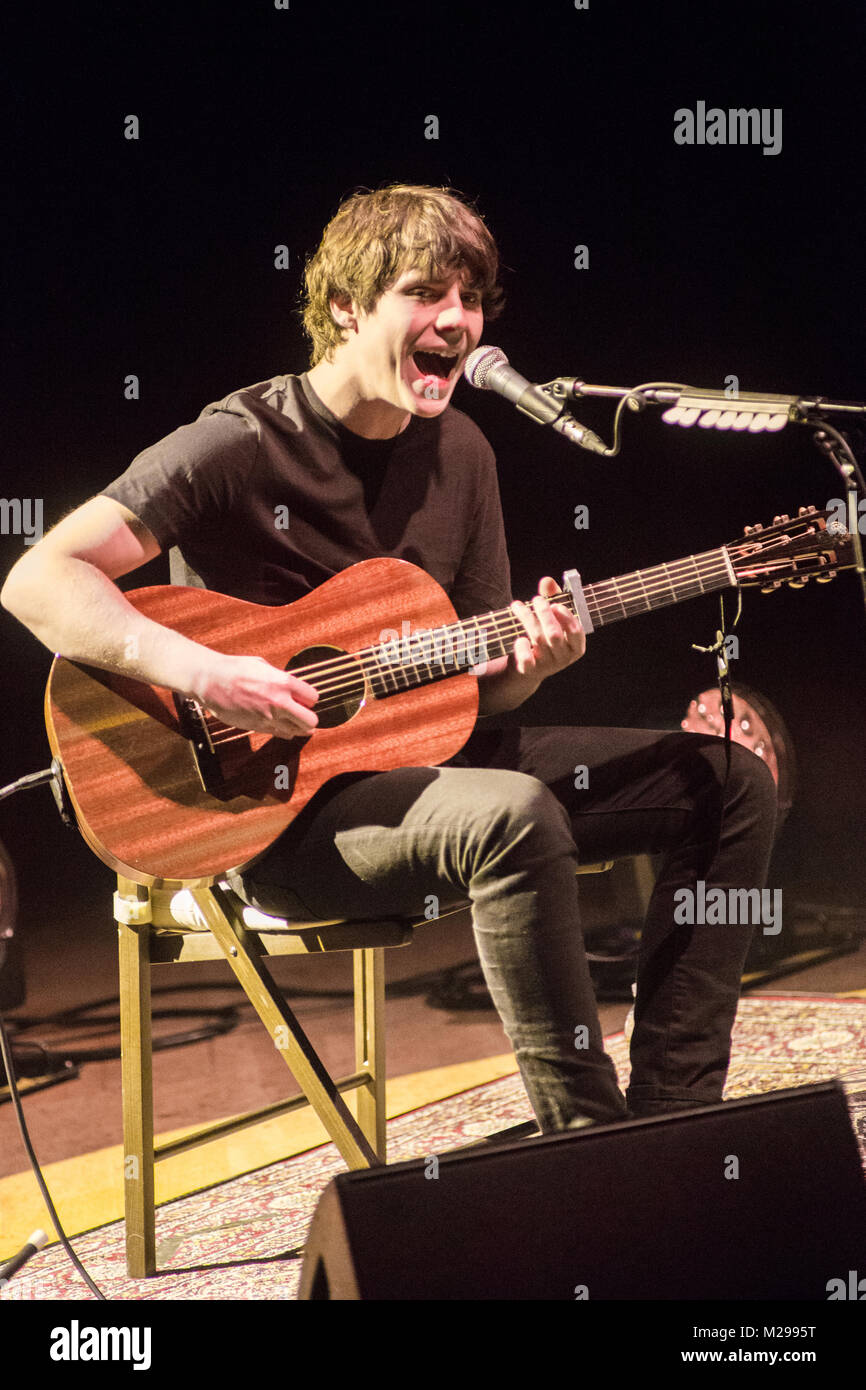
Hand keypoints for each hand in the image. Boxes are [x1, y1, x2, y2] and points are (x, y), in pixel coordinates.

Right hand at [191, 653, 318, 738]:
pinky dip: (284, 730)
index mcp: (283, 682)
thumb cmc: (234, 669)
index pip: (313, 697)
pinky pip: (281, 734)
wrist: (210, 681)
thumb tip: (291, 685)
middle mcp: (279, 702)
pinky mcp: (258, 727)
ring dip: (298, 726)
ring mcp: (269, 717)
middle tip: (304, 712)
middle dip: (310, 717)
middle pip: (311, 720)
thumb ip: (280, 678)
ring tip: (293, 720)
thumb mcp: (263, 665)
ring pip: (297, 731)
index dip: (309, 698)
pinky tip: (280, 723)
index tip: (304, 697)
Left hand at [508, 576, 585, 688]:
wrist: (526, 668)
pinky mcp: (529, 671)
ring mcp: (546, 665)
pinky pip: (526, 659)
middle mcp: (563, 658)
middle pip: (554, 634)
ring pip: (538, 638)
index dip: (566, 617)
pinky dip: (521, 646)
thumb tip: (547, 581)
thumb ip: (552, 599)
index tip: (555, 604)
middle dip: (544, 614)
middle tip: (536, 599)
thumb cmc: (543, 636)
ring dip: (527, 618)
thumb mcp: (551, 619)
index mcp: (575, 646)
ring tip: (517, 606)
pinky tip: (519, 638)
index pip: (576, 632)